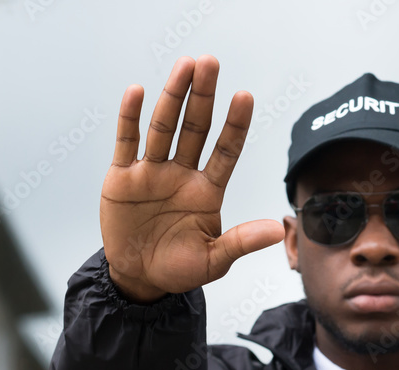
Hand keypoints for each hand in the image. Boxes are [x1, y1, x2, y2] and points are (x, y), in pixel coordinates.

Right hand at [101, 55, 283, 302]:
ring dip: (173, 96)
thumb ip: (240, 242)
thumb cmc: (179, 269)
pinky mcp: (123, 177)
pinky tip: (137, 91)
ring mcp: (152, 172)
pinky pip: (127, 142)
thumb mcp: (214, 261)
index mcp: (207, 191)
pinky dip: (130, 117)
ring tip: (185, 66)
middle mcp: (182, 174)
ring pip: (164, 127)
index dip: (236, 125)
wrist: (139, 278)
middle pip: (195, 128)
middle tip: (210, 63)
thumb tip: (276, 230)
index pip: (226, 151)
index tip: (245, 96)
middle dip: (203, 96)